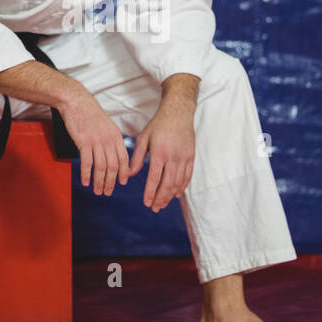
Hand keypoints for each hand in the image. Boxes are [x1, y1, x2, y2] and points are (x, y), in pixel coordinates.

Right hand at [60, 90, 129, 195]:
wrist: (76, 102)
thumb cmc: (90, 114)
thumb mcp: (106, 126)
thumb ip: (111, 140)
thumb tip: (113, 154)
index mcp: (116, 136)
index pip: (124, 158)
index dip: (123, 173)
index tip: (122, 182)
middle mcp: (108, 140)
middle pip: (113, 166)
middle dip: (111, 182)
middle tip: (108, 192)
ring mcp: (96, 141)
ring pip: (101, 167)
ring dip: (100, 182)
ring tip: (98, 191)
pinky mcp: (84, 142)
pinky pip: (87, 163)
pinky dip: (87, 175)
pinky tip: (85, 182)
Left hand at [127, 97, 195, 211]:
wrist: (178, 112)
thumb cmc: (159, 124)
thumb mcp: (144, 138)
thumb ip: (137, 157)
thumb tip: (130, 173)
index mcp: (160, 153)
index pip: (155, 178)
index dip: (150, 193)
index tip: (146, 203)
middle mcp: (173, 157)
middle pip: (167, 184)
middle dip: (160, 198)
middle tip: (154, 208)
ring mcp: (184, 158)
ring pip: (178, 182)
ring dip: (170, 195)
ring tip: (162, 204)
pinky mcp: (191, 157)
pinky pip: (188, 176)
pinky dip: (182, 186)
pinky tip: (175, 194)